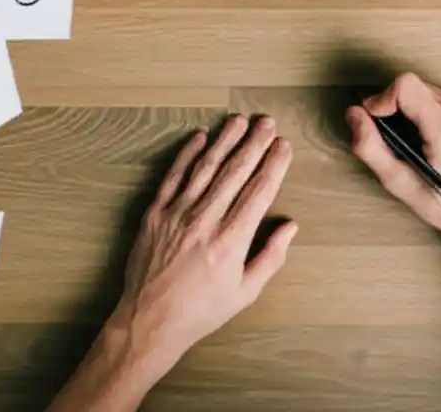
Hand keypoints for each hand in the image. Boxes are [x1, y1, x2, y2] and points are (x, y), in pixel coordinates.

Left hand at [51, 115, 296, 411]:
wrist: (149, 320)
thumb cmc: (201, 310)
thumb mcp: (245, 292)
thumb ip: (270, 257)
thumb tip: (290, 226)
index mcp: (231, 241)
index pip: (258, 191)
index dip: (274, 165)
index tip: (284, 145)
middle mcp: (204, 221)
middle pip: (235, 172)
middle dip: (254, 144)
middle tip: (267, 123)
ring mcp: (176, 214)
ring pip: (205, 167)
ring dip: (224, 141)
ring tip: (239, 121)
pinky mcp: (154, 214)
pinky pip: (173, 177)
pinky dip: (186, 155)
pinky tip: (199, 137)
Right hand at [346, 73, 440, 254]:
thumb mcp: (403, 186)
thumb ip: (371, 148)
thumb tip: (353, 115)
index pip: (405, 85)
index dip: (381, 99)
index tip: (373, 121)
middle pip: (413, 86)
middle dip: (393, 107)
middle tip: (391, 140)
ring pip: (426, 91)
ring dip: (409, 110)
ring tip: (412, 145)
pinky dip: (426, 113)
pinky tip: (429, 142)